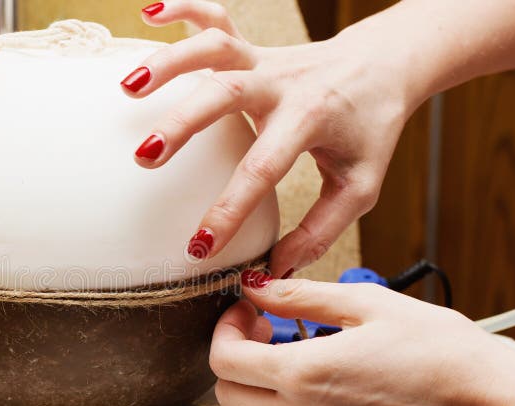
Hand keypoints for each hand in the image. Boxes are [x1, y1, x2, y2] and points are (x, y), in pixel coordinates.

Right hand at [121, 0, 412, 276]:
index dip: (227, 210)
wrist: (386, 64)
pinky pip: (215, 16)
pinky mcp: (253, 45)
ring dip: (169, 62)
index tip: (198, 246)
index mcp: (311, 119)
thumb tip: (275, 270)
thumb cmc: (371, 127)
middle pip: (227, 93)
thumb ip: (319, 231)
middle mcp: (283, 83)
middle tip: (144, 159)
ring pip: (214, 45)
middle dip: (182, 124)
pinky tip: (150, 14)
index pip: (262, 168)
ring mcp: (266, 58)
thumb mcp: (359, 186)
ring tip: (128, 88)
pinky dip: (182, 8)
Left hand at [210, 275, 514, 405]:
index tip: (246, 309)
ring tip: (283, 354)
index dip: (225, 327)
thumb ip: (301, 296)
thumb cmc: (442, 354)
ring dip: (250, 386)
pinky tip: (308, 382)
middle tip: (261, 328)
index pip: (224, 359)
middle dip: (232, 355)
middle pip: (226, 393)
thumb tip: (258, 287)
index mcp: (304, 375)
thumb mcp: (368, 305)